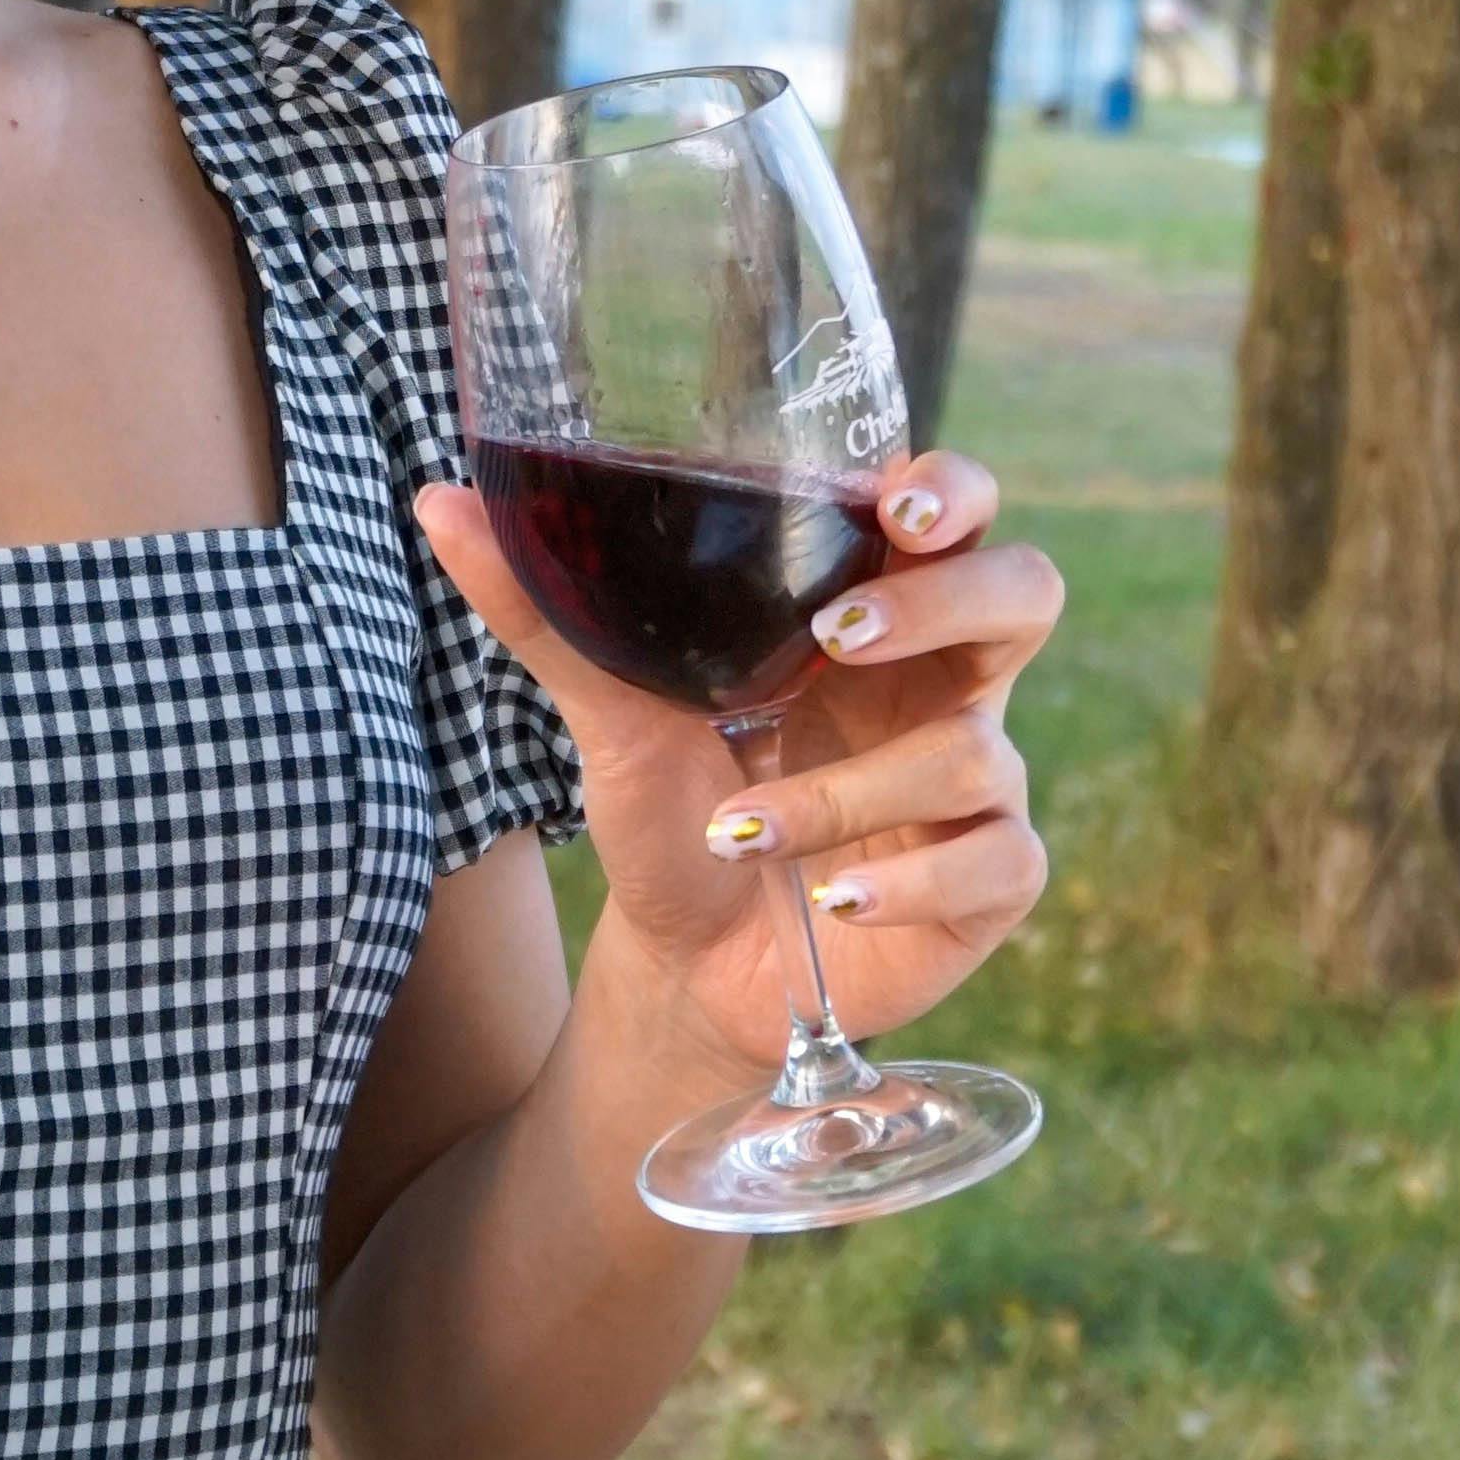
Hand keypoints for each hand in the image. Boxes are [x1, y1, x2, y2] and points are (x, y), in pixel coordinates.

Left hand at [416, 450, 1059, 1072]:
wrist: (685, 965)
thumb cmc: (671, 816)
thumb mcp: (607, 716)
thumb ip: (543, 612)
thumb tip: (435, 497)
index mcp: (872, 617)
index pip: (954, 516)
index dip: (950, 493)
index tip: (894, 504)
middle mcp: (940, 685)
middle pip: (1025, 592)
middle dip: (952, 597)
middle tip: (841, 633)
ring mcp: (976, 781)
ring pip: (974, 749)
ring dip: (846, 793)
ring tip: (741, 829)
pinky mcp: (989, 878)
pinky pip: (995, 859)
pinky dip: (909, 881)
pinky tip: (834, 898)